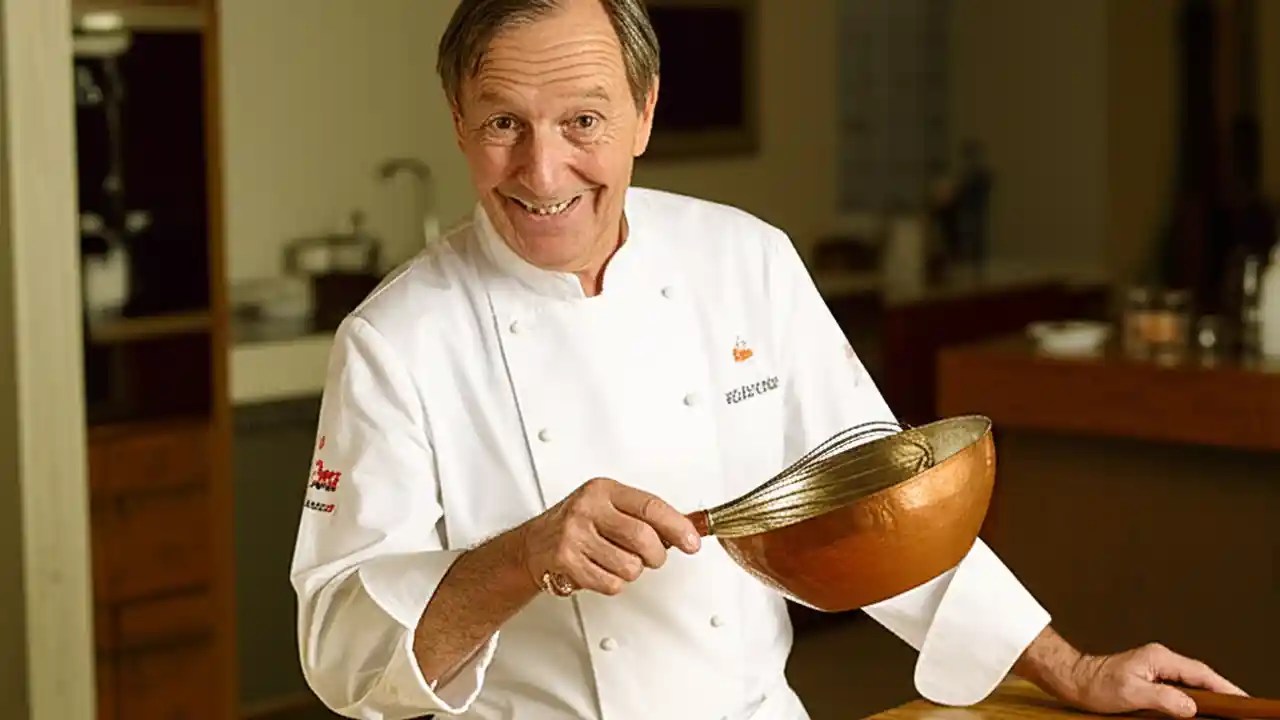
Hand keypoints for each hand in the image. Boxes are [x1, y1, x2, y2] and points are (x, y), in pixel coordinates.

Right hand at [516, 477, 700, 596]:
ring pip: (630, 567)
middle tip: (651, 557)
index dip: (677, 526)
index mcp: (603, 490)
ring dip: (631, 571)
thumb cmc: (577, 524)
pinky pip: (612, 584)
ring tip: (615, 561)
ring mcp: (575, 536)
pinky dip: (613, 583)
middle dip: (656, 555)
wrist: (534, 544)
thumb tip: (686, 531)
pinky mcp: (567, 562)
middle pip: (643, 538)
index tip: (692, 541)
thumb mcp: (607, 507)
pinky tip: (600, 570)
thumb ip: (642, 516)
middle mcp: (587, 509)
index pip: (650, 506)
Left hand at [1065, 642, 1246, 717]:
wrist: (1075, 679)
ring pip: (1191, 679)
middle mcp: (1160, 658)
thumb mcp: (1131, 693)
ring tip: (1225, 707)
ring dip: (1208, 692)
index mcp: (1159, 658)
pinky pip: (1180, 684)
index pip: (1200, 672)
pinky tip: (1198, 706)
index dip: (1223, 686)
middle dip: (1220, 689)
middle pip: (1200, 675)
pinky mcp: (1151, 675)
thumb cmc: (1096, 684)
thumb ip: (1163, 698)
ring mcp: (1156, 665)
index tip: (1240, 699)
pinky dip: (1193, 694)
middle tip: (1239, 706)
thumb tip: (1190, 707)